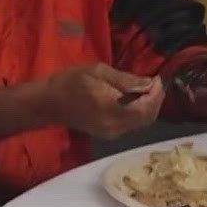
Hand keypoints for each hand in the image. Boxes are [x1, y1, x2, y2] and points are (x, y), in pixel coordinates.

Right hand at [44, 63, 162, 139]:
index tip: (157, 78)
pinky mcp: (110, 135)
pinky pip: (132, 125)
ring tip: (146, 89)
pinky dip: (139, 112)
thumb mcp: (97, 72)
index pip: (145, 108)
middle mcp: (115, 126)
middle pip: (147, 118)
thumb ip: (125, 79)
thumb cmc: (70, 82)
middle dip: (156, 100)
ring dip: (149, 106)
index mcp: (111, 109)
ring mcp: (112, 133)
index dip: (156, 94)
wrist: (49, 104)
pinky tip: (135, 99)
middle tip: (154, 83)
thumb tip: (148, 83)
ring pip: (141, 123)